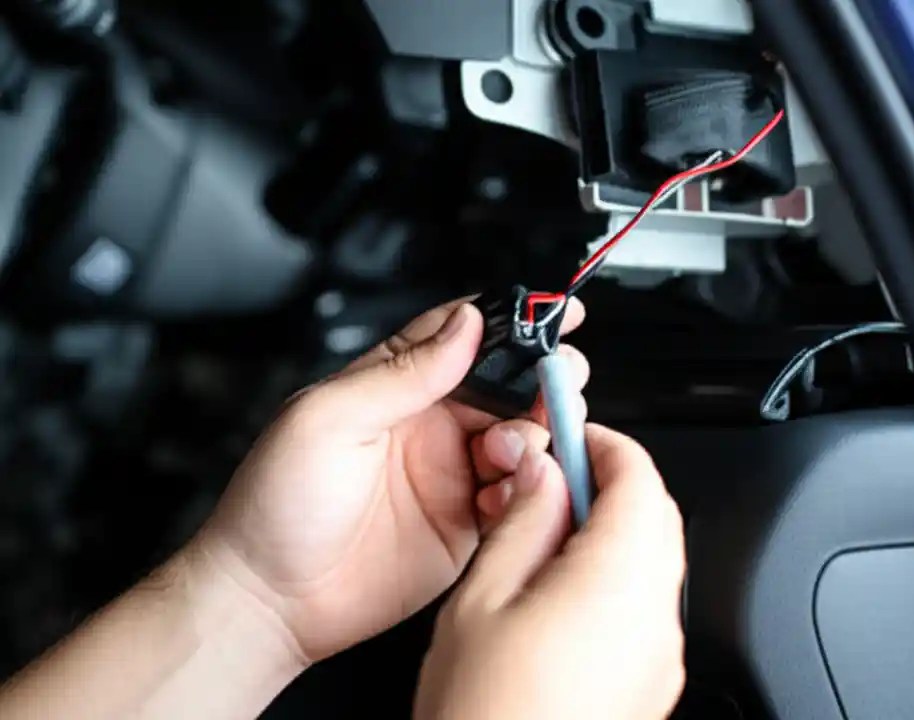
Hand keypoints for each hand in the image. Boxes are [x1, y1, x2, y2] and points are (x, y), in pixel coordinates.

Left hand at [190, 297, 587, 662]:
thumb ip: (403, 372)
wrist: (269, 601)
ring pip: (526, 439)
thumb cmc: (276, 503)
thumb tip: (466, 324)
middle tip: (558, 386)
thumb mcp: (330, 418)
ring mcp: (454, 476)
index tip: (558, 314)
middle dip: (544, 379)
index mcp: (397, 385)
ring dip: (537, 437)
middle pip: (510, 386)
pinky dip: (531, 491)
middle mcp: (433, 425)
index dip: (515, 320)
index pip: (465, 336)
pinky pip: (521, 498)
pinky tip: (507, 496)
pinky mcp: (469, 527)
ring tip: (512, 455)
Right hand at [415, 425, 686, 719]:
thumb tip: (542, 476)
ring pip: (654, 564)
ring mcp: (662, 658)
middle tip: (552, 483)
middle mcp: (657, 618)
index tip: (567, 432)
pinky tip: (558, 597)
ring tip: (542, 543)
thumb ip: (522, 524)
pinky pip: (645, 611)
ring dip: (612, 534)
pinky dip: (614, 583)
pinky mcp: (653, 688)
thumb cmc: (486, 716)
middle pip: (657, 517)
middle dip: (610, 485)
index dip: (602, 443)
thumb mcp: (482, 602)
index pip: (639, 477)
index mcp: (620, 581)